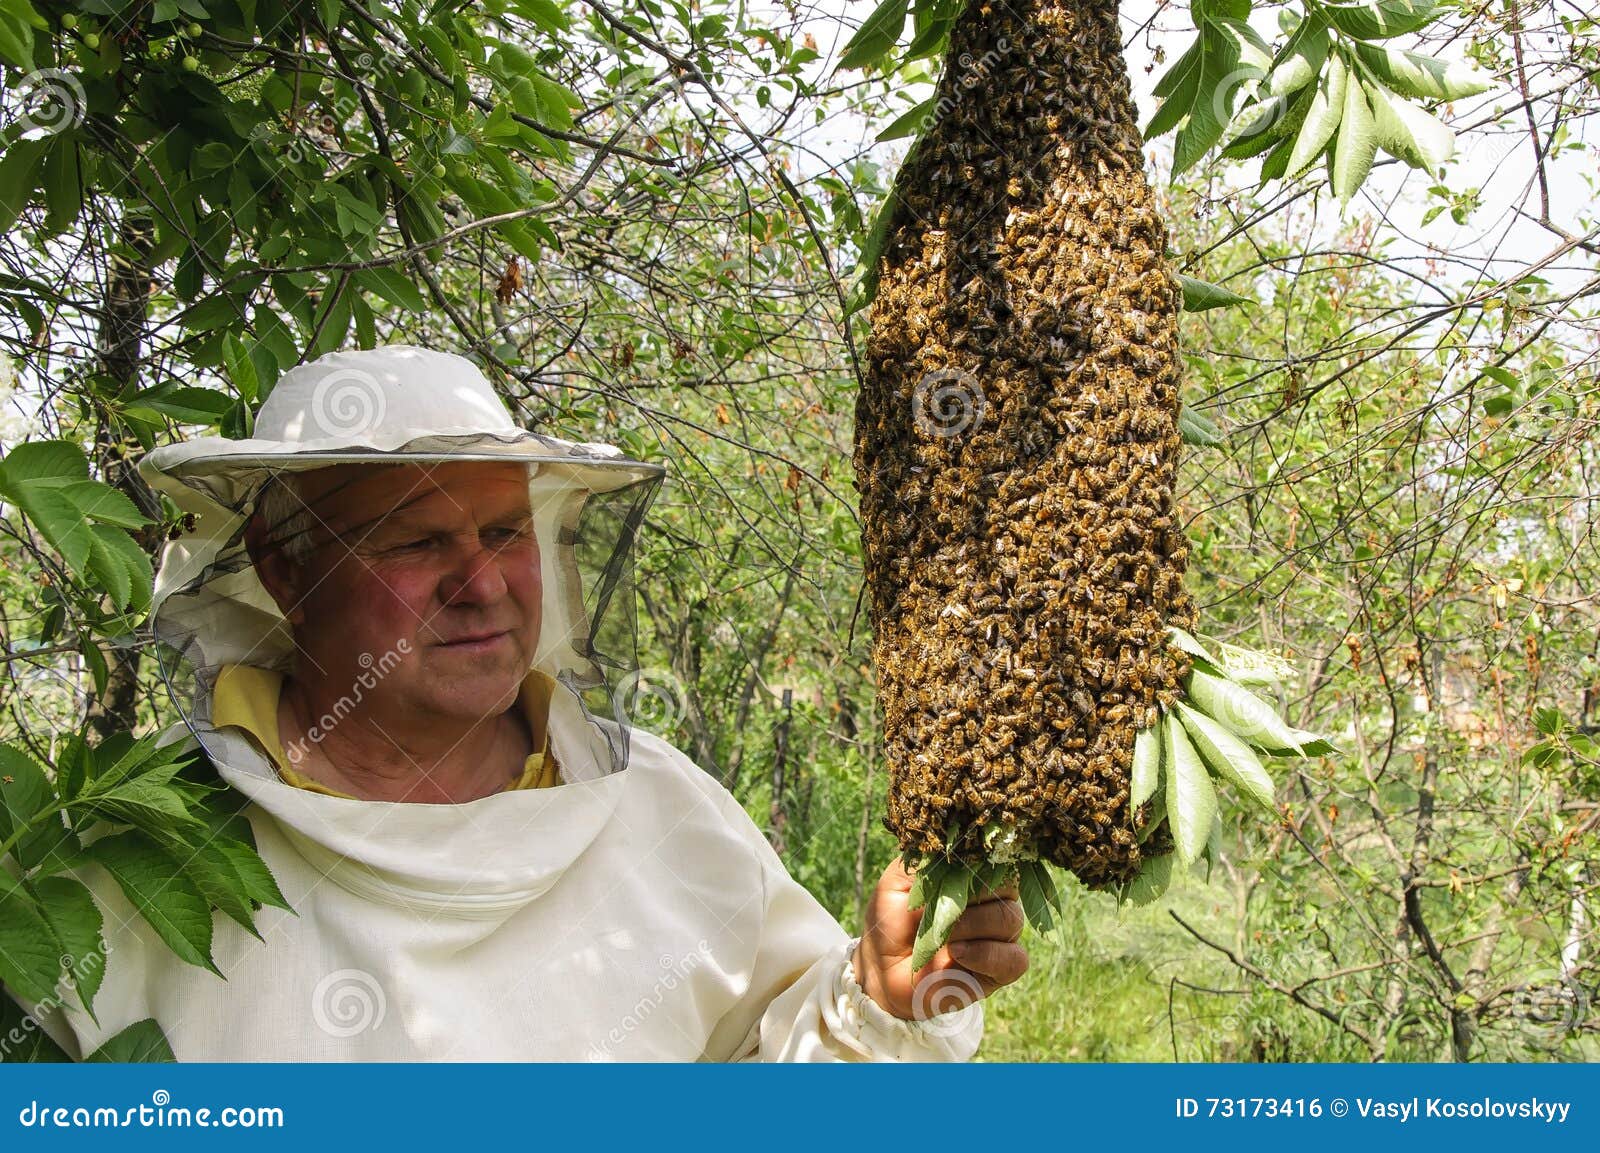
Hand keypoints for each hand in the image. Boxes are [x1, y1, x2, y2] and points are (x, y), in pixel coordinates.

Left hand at [852, 856, 1028, 1020]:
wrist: (882, 970)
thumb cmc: (891, 922)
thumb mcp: (897, 883)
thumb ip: (923, 862)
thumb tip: (951, 847)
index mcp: (970, 880)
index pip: (994, 860)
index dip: (978, 863)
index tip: (955, 870)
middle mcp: (990, 905)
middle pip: (1008, 888)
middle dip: (974, 896)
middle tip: (942, 908)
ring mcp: (998, 938)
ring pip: (1011, 920)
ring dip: (975, 925)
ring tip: (945, 937)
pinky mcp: (999, 971)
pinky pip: (1015, 960)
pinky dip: (988, 954)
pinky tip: (959, 954)